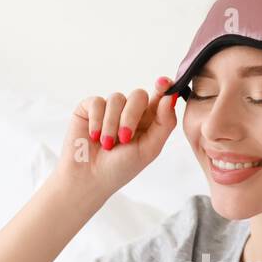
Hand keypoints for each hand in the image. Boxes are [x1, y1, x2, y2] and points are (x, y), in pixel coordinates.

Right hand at [57, 76, 179, 194]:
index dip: (163, 87)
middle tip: (124, 138)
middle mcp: (130, 112)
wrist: (89, 178)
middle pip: (138, 95)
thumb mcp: (149, 149)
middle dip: (131, 116)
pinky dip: (97, 120)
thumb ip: (165, 123)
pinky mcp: (90, 108)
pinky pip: (97, 102)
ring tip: (106, 144)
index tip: (164, 83)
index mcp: (148, 121)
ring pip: (117, 98)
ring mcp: (110, 109)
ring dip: (112, 124)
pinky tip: (94, 136)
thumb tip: (171, 96)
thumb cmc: (121, 168)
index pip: (159, 98)